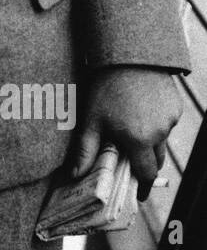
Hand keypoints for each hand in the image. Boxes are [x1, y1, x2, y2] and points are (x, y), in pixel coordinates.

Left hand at [70, 66, 181, 199]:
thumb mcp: (91, 119)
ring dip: (149, 143)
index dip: (141, 187)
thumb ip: (84, 150)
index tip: (137, 195)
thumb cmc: (106, 87)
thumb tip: (73, 175)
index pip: (145, 174)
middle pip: (155, 160)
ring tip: (131, 131)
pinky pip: (167, 124)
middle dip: (144, 165)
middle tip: (131, 165)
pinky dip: (156, 125)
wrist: (129, 54)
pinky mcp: (176, 106)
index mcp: (139, 139)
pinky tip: (140, 111)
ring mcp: (170, 119)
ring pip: (161, 141)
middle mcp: (159, 132)